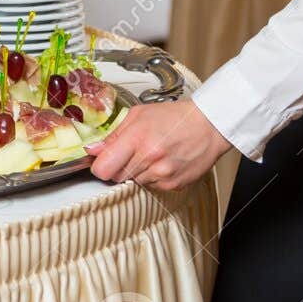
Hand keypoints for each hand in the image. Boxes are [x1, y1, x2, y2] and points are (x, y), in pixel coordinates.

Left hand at [86, 100, 233, 191]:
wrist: (209, 126)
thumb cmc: (176, 117)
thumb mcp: (139, 115)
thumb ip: (114, 134)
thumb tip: (93, 150)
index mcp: (138, 137)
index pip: (103, 168)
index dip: (100, 166)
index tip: (103, 161)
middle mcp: (150, 158)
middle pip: (116, 177)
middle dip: (118, 167)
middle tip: (130, 153)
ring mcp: (162, 173)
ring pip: (133, 183)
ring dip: (136, 172)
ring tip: (150, 154)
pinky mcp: (172, 185)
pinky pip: (150, 187)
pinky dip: (152, 177)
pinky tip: (162, 162)